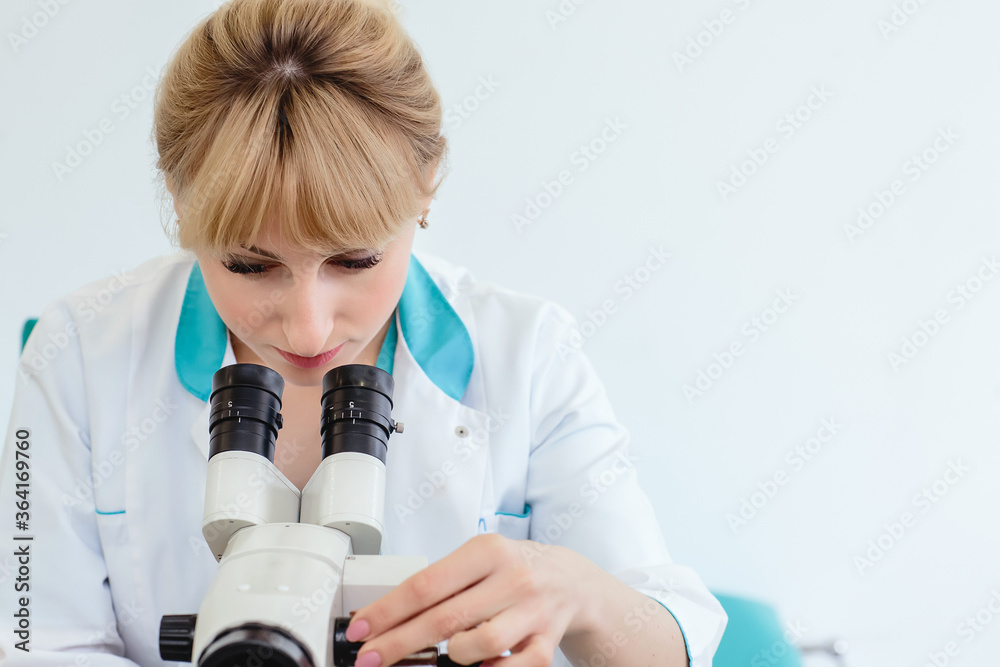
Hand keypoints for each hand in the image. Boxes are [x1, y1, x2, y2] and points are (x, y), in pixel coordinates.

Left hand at [343, 533, 600, 666]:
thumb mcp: (479, 559)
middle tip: (370, 657)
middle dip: (398, 643)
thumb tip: (386, 616)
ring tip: (443, 653)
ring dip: (450, 655)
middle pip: (444, 619)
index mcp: (488, 551)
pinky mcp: (547, 642)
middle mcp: (512, 579)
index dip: (388, 611)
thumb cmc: (513, 569)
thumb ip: (442, 583)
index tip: (361, 629)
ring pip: (477, 645)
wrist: (572, 580)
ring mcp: (532, 612)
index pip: (426, 584)